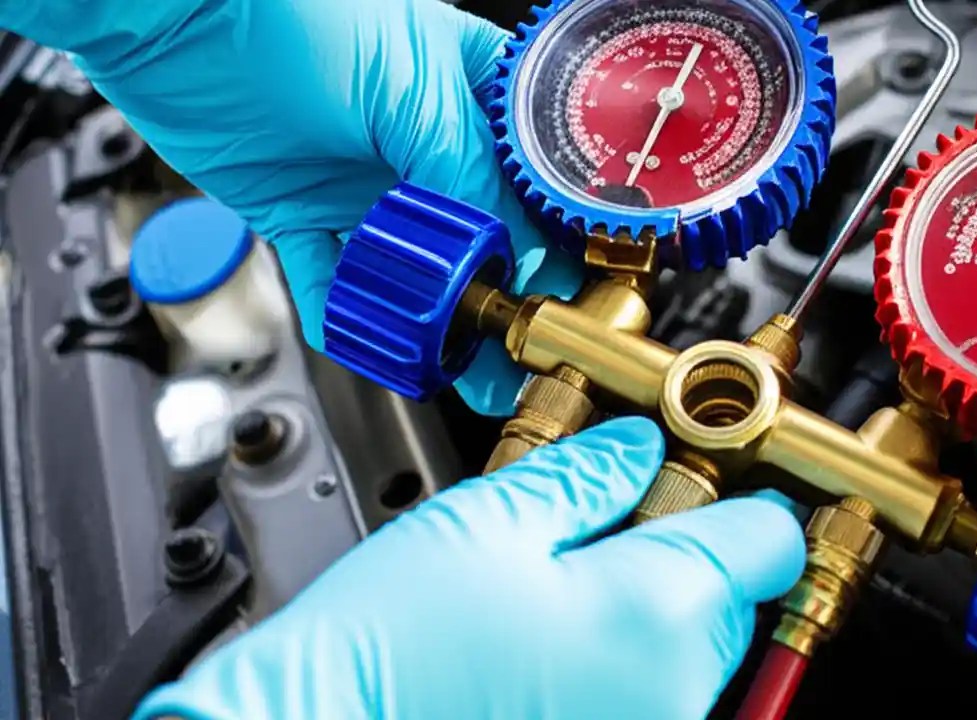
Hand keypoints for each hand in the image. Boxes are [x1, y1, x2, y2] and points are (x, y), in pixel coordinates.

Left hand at [0, 0, 582, 414]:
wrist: (176, 26)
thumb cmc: (297, 24)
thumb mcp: (412, 95)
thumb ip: (469, 177)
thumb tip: (516, 254)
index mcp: (470, 94)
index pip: (531, 177)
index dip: (551, 233)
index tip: (562, 286)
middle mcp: (426, 144)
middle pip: (480, 236)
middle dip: (496, 296)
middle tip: (513, 345)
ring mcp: (366, 184)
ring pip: (415, 270)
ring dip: (432, 322)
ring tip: (453, 364)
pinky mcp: (305, 214)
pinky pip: (335, 279)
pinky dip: (347, 314)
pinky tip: (368, 337)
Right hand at [131, 418, 805, 719]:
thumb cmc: (387, 650)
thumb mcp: (487, 520)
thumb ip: (585, 474)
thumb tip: (638, 447)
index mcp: (658, 611)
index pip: (771, 537)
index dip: (742, 490)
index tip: (713, 468)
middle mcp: (677, 691)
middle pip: (734, 590)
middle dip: (682, 544)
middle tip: (603, 518)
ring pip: (694, 645)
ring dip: (649, 604)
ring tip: (558, 584)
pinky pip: (654, 693)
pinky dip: (624, 658)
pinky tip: (552, 637)